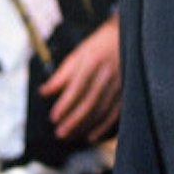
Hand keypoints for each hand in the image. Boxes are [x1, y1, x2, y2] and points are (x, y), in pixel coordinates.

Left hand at [38, 13, 120, 142]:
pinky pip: (116, 113)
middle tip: (60, 133)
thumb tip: (44, 92)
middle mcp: (108, 73)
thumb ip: (62, 74)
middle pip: (90, 102)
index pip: (77, 87)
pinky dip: (104, 127)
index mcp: (93, 61)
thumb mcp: (79, 54)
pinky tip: (92, 136)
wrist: (129, 37)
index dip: (65, 104)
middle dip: (74, 120)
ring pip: (102, 110)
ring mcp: (120, 83)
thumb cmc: (99, 45)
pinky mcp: (128, 92)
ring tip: (71, 136)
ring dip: (86, 126)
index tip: (54, 117)